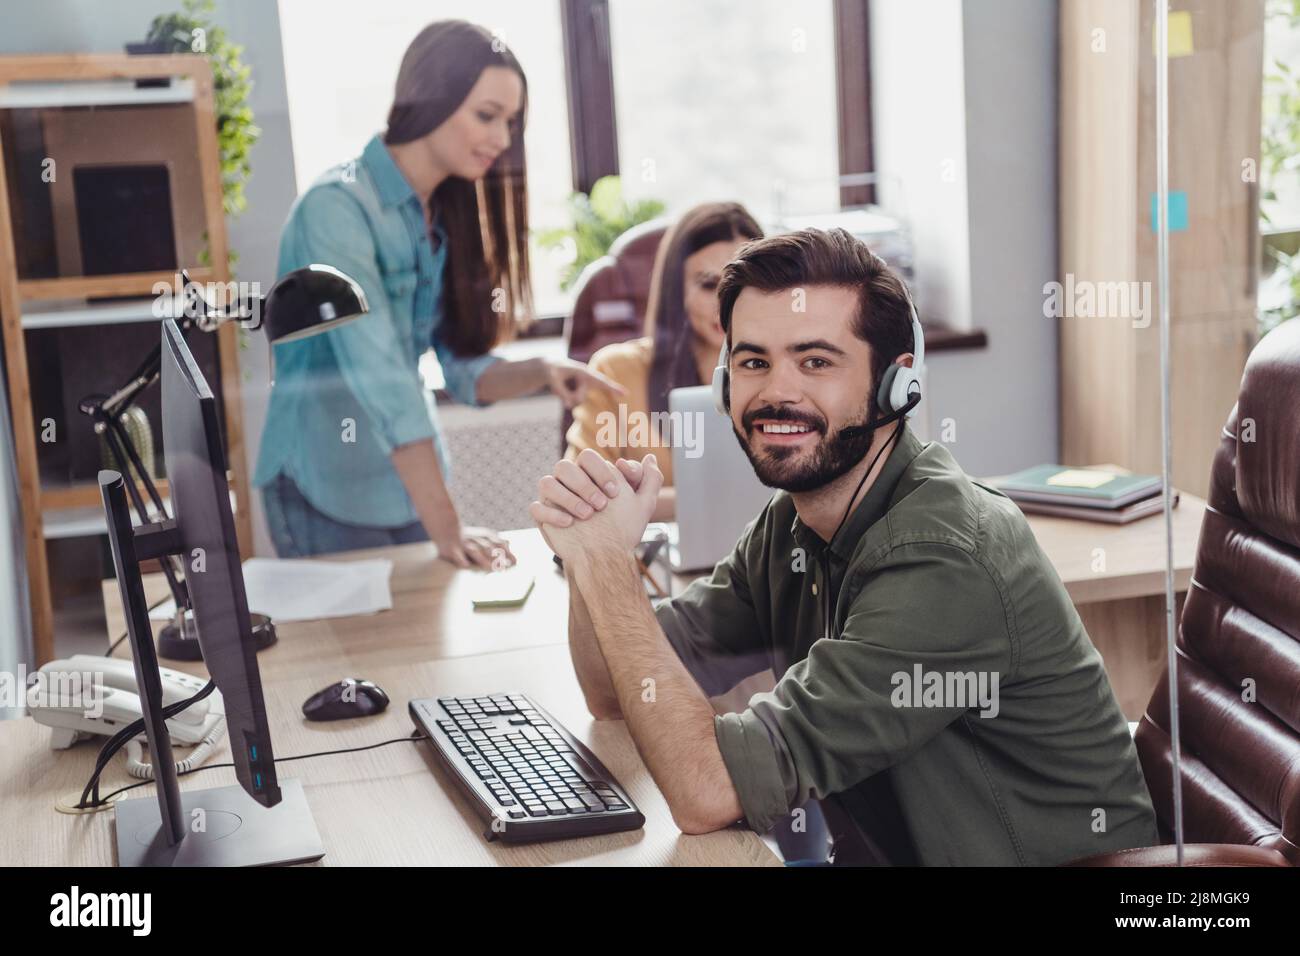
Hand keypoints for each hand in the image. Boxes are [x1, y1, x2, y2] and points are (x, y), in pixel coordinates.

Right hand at [430, 512, 515, 570]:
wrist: (446, 528)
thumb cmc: (470, 538)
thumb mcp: (486, 537)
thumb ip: (498, 544)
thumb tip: (512, 551)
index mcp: (486, 536)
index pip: (499, 544)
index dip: (507, 553)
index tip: (514, 563)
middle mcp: (477, 539)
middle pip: (488, 548)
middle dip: (497, 557)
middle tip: (504, 567)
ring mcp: (464, 544)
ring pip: (474, 551)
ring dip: (482, 559)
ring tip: (488, 567)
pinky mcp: (452, 549)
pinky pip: (456, 555)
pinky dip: (461, 559)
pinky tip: (465, 566)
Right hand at [530, 451, 663, 561]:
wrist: (605, 557)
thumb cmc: (622, 528)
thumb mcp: (643, 505)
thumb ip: (651, 480)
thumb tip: (650, 458)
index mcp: (589, 473)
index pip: (587, 457)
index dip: (600, 472)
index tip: (615, 493)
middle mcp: (568, 482)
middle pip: (564, 466)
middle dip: (584, 485)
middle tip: (601, 506)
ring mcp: (554, 498)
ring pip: (547, 483)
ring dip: (567, 498)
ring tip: (586, 515)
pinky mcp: (544, 516)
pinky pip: (536, 508)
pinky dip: (551, 513)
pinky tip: (569, 524)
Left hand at [544, 358, 625, 409]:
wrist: (551, 368)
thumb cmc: (552, 370)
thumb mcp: (552, 378)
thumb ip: (561, 391)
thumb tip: (569, 405)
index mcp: (584, 372)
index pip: (602, 382)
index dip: (614, 388)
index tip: (626, 394)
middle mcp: (587, 380)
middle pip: (579, 397)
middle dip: (566, 394)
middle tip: (581, 386)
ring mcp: (585, 388)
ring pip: (575, 401)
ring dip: (564, 395)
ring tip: (559, 383)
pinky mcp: (580, 395)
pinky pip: (571, 402)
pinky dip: (563, 397)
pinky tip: (561, 389)